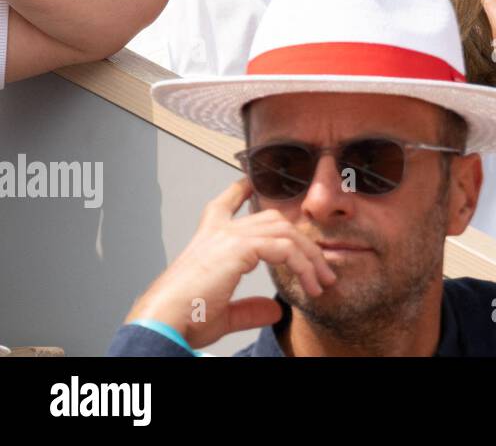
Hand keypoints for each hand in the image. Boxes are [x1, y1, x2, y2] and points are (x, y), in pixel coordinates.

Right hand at [124, 180, 336, 349]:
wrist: (164, 322)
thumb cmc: (182, 318)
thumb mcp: (222, 312)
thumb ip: (249, 308)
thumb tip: (274, 309)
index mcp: (208, 240)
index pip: (225, 204)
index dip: (239, 190)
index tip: (249, 182)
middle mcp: (218, 231)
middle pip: (273, 220)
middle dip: (302, 242)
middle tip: (321, 269)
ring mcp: (229, 235)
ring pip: (285, 232)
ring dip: (309, 257)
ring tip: (322, 282)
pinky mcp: (239, 247)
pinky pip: (284, 248)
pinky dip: (302, 265)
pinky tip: (310, 283)